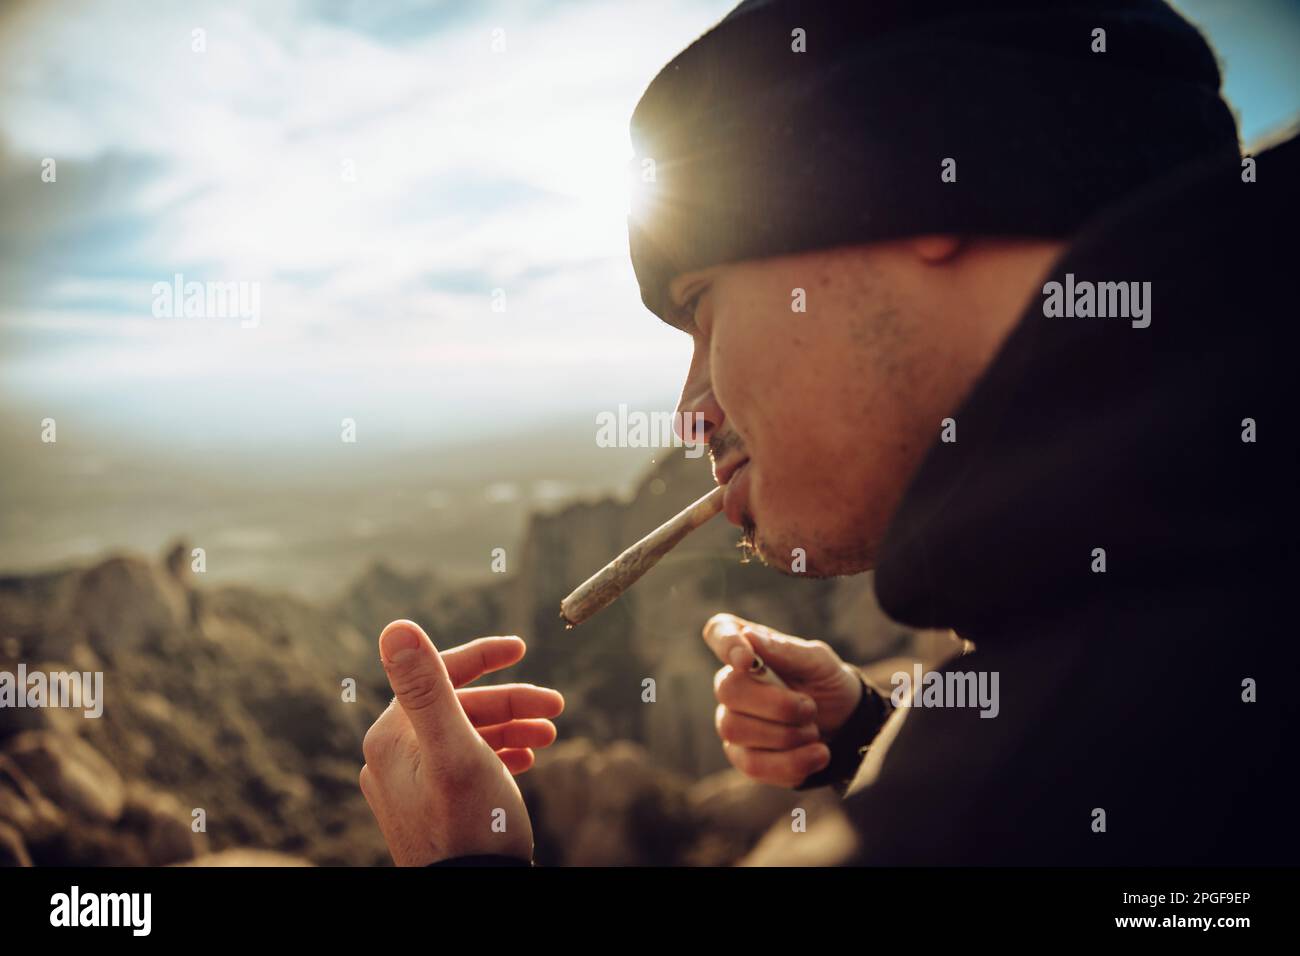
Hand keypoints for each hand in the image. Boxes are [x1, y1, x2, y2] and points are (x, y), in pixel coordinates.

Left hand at [360, 620, 563, 865]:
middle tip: (556, 706)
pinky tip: (526, 761)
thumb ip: (428, 688)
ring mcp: (410, 785)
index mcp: (392, 737)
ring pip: (466, 735)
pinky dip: (498, 754)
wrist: (475, 896)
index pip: (438, 676)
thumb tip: (396, 626)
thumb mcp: (456, 750)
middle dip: (511, 702)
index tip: (522, 648)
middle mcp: (392, 758)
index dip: (483, 657)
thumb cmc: (470, 827)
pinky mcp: (429, 807)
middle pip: (459, 707)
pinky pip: (464, 764)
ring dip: (512, 727)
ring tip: (550, 737)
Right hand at [703, 612, 862, 787]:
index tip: (748, 660)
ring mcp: (732, 721)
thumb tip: (750, 636)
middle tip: (810, 708)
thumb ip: (786, 650)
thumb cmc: (826, 683)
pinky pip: (752, 764)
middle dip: (777, 705)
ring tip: (813, 732)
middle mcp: (733, 683)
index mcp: (749, 649)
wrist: (845, 726)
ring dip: (787, 735)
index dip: (726, 643)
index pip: (718, 631)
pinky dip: (791, 762)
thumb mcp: (819, 662)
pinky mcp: (742, 756)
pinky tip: (816, 754)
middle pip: (727, 690)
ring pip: (735, 730)